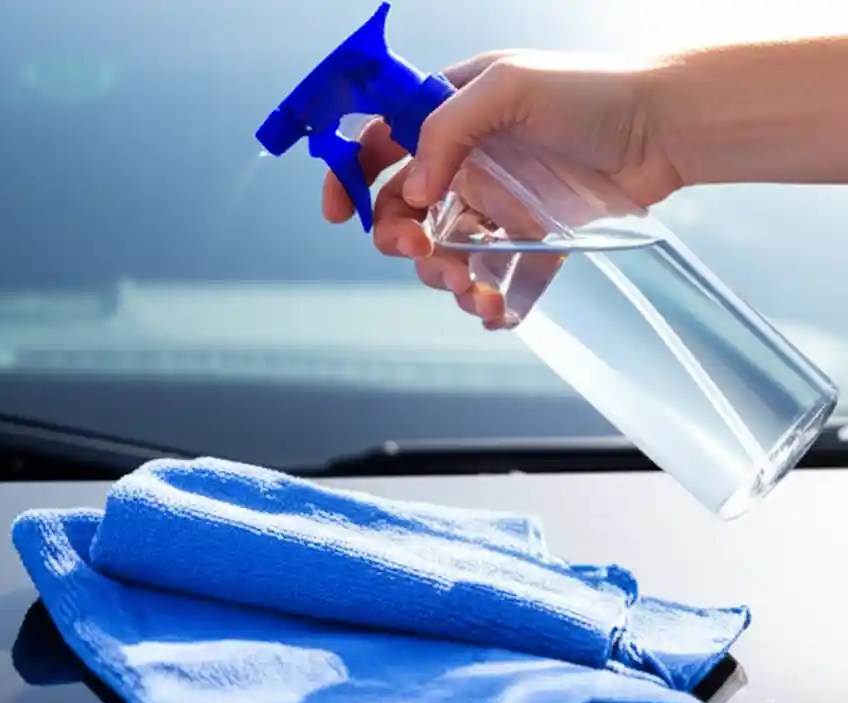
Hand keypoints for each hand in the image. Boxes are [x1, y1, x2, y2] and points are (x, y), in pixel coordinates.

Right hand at [321, 50, 683, 327]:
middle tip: (425, 254)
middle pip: (402, 215)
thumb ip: (446, 129)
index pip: (377, 147)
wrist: (667, 127)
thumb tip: (413, 192)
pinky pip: (498, 280)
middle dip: (400, 243)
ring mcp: (496, 206)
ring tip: (475, 290)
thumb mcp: (507, 87)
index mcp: (448, 118)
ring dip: (446, 280)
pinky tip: (499, 311)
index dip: (348, 178)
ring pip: (444, 256)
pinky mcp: (532, 242)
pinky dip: (490, 303)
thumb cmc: (592, 91)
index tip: (340, 214)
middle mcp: (464, 165)